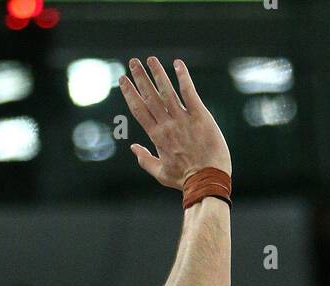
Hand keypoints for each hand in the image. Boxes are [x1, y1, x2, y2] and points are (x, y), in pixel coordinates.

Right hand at [119, 57, 230, 190]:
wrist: (207, 181)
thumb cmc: (184, 180)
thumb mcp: (161, 174)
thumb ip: (145, 160)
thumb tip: (133, 148)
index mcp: (157, 137)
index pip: (139, 110)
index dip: (130, 93)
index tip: (123, 80)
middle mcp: (167, 125)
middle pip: (150, 97)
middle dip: (140, 78)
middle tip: (133, 62)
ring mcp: (184, 119)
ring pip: (167, 92)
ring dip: (158, 73)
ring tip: (150, 59)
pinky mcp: (200, 116)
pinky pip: (190, 93)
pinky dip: (183, 77)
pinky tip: (177, 64)